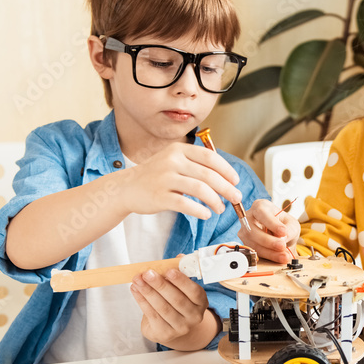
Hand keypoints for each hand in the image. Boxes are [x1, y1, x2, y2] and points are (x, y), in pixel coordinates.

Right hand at [120, 143, 241, 218]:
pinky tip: (205, 214)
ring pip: (200, 190)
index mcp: (178, 150)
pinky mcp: (159, 196)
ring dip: (215, 201)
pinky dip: (199, 210)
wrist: (127, 187)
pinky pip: (185, 204)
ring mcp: (165, 178)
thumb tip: (227, 178)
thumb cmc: (156, 176)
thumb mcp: (173, 161)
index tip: (235, 181)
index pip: (209, 157)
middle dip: (226, 188)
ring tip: (220, 208)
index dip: (226, 169)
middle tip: (236, 198)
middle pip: (208, 175)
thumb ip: (196, 165)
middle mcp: (172, 161)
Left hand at [130, 268, 215, 347]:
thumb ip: (181, 272)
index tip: (169, 270)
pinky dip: (142, 301)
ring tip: (137, 280)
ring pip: (162, 308)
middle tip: (147, 273)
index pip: (194, 291)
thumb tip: (180, 257)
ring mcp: (180, 327)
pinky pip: (152, 315)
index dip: (182, 281)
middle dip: (160, 285)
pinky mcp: (165, 334)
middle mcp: (194, 316)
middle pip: (176, 300)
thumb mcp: (182, 287)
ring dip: (148, 292)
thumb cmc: (177, 301)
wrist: (172, 326)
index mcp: (201, 302)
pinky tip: (135, 290)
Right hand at [239, 199, 299, 263]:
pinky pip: (255, 251)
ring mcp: (245, 231)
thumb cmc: (284, 224)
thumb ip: (289, 229)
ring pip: (253, 243)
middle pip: (252, 230)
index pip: (261, 212)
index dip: (271, 223)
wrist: (281, 236)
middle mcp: (249, 218)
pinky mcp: (247, 244)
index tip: (283, 232)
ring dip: (270, 252)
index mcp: (260, 206)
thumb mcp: (292, 224)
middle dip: (269, 240)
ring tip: (284, 256)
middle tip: (282, 246)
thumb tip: (282, 238)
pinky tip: (279, 258)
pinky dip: (269, 256)